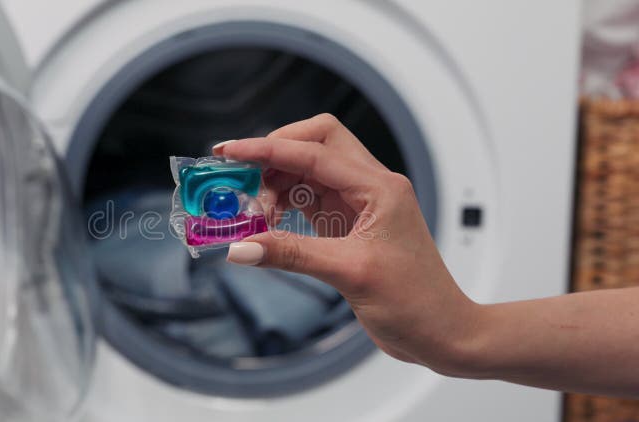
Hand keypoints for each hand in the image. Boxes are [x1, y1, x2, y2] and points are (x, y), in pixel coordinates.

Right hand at [213, 114, 480, 373]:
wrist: (442, 333)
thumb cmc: (417, 302)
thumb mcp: (349, 273)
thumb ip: (291, 254)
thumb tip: (242, 246)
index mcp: (380, 188)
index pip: (314, 153)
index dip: (268, 149)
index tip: (231, 152)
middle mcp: (371, 187)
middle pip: (314, 144)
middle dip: (274, 155)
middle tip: (240, 178)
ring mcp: (360, 204)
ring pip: (309, 172)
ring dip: (277, 184)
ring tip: (254, 213)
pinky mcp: (349, 224)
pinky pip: (310, 200)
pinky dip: (285, 205)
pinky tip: (269, 223)